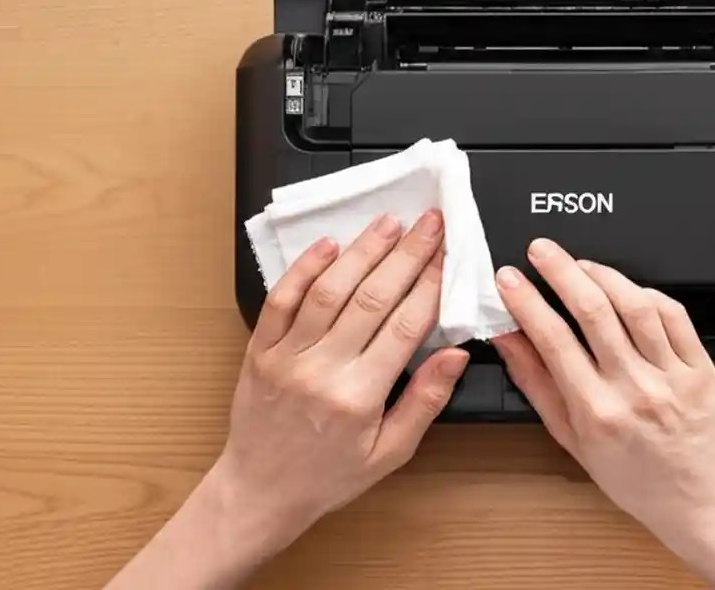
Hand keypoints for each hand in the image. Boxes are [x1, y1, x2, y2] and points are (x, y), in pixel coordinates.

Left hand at [107, 211, 468, 589]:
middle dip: (406, 254)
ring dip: (362, 251)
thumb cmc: (329, 475)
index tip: (447, 256)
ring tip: (389, 223)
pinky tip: (330, 244)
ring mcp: (286, 357)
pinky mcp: (259, 350)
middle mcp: (322, 370)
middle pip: (371, 298)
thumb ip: (425, 400)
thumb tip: (456, 355)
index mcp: (359, 397)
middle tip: (429, 223)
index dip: (430, 285)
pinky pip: (281, 299)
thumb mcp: (392, 452)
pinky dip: (305, 268)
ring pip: (328, 290)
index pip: (404, 326)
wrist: (260, 491)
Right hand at [492, 238, 714, 535]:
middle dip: (560, 270)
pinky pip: (674, 316)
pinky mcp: (699, 368)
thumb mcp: (572, 440)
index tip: (510, 280)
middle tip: (541, 251)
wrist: (698, 500)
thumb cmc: (635, 477)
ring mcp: (670, 376)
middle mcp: (634, 389)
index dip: (527, 301)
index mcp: (597, 412)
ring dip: (603, 274)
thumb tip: (510, 341)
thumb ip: (538, 385)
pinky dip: (647, 293)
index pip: (554, 340)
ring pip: (635, 306)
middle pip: (593, 311)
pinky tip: (628, 288)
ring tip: (580, 262)